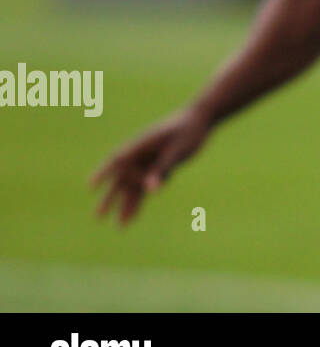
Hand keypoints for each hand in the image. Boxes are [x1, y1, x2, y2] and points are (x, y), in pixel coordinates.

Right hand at [90, 106, 212, 225]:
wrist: (200, 120)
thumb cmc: (188, 131)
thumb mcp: (177, 150)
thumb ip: (162, 168)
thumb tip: (150, 190)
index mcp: (142, 145)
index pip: (118, 160)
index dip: (103, 172)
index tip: (91, 185)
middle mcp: (142, 154)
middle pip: (122, 179)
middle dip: (111, 198)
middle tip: (98, 216)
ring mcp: (149, 161)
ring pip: (134, 186)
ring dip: (127, 204)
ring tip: (120, 227)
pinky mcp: (159, 167)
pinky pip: (147, 186)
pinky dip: (141, 200)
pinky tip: (133, 217)